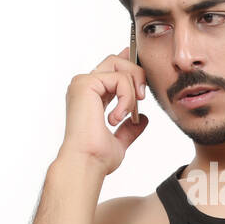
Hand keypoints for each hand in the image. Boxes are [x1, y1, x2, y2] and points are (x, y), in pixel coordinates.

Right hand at [59, 48, 148, 175]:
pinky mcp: (85, 84)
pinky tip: (117, 117)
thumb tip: (142, 119)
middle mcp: (84, 87)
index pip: (110, 70)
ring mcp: (82, 83)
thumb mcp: (119, 141)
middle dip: (136, 74)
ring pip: (119, 65)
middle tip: (142, 97)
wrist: (88, 162)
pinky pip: (119, 78)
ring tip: (128, 113)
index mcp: (90, 97)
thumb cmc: (96, 157)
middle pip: (116, 61)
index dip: (128, 64)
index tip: (141, 69)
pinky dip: (126, 98)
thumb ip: (129, 129)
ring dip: (132, 90)